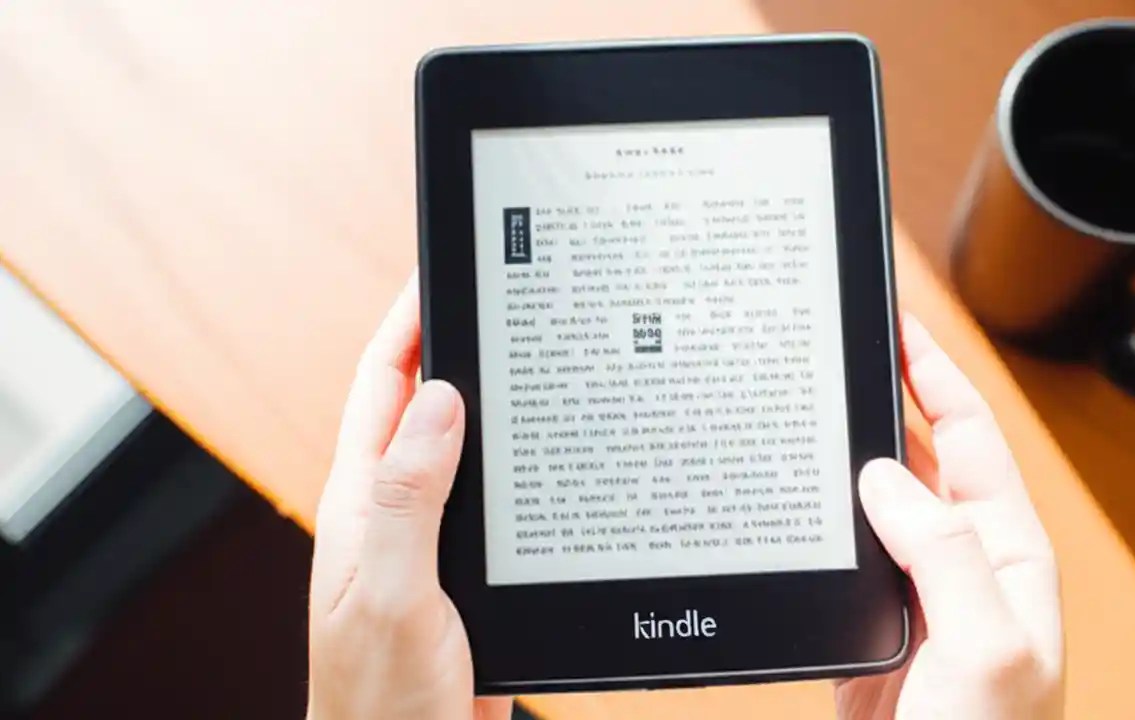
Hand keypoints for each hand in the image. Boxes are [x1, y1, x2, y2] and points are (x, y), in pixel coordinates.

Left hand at [307, 275, 510, 719]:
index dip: (410, 319)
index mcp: (362, 505)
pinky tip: (558, 458)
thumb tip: (438, 401)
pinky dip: (520, 463)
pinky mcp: (464, 574)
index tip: (442, 267)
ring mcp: (429, 542)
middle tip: (508, 296)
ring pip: (463, 447)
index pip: (382, 384)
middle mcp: (393, 513)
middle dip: (457, 341)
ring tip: (541, 355)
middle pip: (423, 403)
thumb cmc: (381, 706)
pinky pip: (490, 496)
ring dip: (495, 400)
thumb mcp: (392, 598)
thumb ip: (408, 501)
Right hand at [836, 315, 1063, 719]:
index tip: (896, 325)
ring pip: (876, 498)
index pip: (972, 437)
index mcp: (1007, 554)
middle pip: (921, 455)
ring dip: (846, 452)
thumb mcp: (984, 648)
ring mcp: (914, 591)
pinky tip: (792, 495)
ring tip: (810, 403)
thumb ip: (942, 552)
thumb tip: (886, 476)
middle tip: (838, 349)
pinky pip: (844, 549)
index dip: (936, 374)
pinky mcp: (870, 623)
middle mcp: (962, 562)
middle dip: (885, 398)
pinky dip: (818, 514)